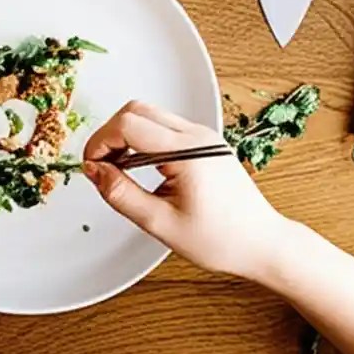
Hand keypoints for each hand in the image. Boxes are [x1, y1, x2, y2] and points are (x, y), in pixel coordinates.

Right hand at [83, 101, 287, 278]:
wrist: (262, 243)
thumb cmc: (222, 239)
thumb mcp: (161, 223)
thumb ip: (121, 194)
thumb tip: (93, 171)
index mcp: (188, 152)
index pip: (128, 125)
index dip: (101, 143)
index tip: (91, 167)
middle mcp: (197, 136)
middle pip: (137, 110)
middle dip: (110, 134)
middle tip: (102, 167)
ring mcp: (203, 137)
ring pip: (150, 115)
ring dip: (126, 135)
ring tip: (120, 170)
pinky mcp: (205, 143)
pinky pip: (165, 127)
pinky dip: (143, 140)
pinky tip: (140, 168)